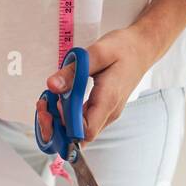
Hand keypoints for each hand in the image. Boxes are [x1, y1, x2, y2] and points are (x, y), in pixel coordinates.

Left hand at [44, 25, 157, 143]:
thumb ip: (74, 70)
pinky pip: (80, 123)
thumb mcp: (98, 52)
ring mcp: (105, 115)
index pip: (86, 131)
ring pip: (78, 132)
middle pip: (78, 137)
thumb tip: (52, 86)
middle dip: (55, 127)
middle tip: (44, 105)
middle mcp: (107, 113)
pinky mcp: (101, 111)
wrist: (142, 48)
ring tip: (48, 100)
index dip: (65, 125)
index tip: (56, 105)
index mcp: (108, 100)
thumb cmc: (124, 48)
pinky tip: (58, 100)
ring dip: (58, 122)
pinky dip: (65, 116)